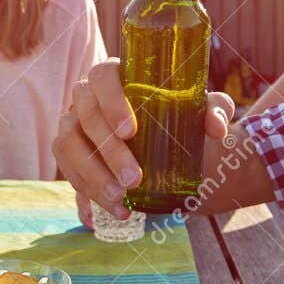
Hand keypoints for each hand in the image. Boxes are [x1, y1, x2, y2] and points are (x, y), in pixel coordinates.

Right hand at [55, 59, 233, 219]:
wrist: (166, 138)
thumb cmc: (179, 113)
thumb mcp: (202, 108)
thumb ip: (216, 109)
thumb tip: (216, 128)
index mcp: (113, 75)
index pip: (102, 77)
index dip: (111, 102)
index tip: (130, 131)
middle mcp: (86, 96)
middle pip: (86, 118)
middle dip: (108, 152)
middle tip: (133, 179)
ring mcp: (72, 123)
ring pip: (68, 145)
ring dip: (92, 175)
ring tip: (119, 198)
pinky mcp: (69, 152)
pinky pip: (68, 170)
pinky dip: (88, 192)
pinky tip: (114, 209)